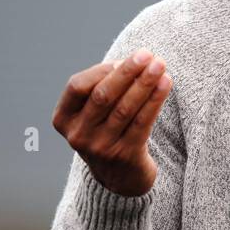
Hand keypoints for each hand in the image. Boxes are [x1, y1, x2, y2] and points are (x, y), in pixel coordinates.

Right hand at [52, 48, 172, 196]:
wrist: (120, 175)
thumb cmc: (108, 129)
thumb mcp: (94, 112)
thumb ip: (104, 86)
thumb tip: (131, 61)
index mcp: (63, 119)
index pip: (77, 87)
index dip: (102, 70)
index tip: (125, 59)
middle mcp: (78, 135)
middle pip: (103, 96)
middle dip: (127, 72)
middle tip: (147, 54)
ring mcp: (100, 148)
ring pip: (125, 108)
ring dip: (144, 84)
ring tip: (160, 66)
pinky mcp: (125, 155)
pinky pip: (142, 122)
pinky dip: (155, 100)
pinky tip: (166, 84)